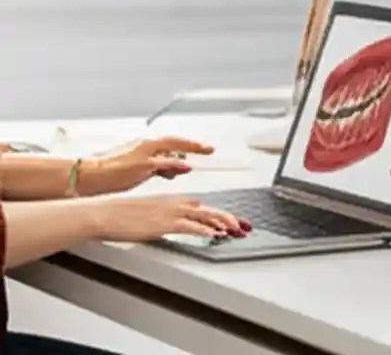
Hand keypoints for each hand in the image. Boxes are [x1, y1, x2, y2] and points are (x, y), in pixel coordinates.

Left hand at [80, 137, 214, 195]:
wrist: (88, 177)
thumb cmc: (113, 172)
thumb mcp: (146, 168)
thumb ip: (168, 165)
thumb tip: (185, 164)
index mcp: (150, 144)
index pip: (179, 142)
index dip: (196, 146)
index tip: (210, 149)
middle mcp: (145, 145)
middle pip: (172, 146)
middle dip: (187, 151)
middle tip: (201, 155)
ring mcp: (138, 153)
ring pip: (163, 154)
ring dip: (175, 161)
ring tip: (182, 170)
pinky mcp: (132, 162)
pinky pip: (155, 161)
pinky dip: (163, 166)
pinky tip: (164, 174)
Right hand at [89, 194, 251, 241]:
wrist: (103, 214)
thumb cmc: (117, 215)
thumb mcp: (143, 215)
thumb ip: (158, 220)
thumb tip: (163, 227)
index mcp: (169, 200)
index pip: (199, 207)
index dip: (216, 215)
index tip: (229, 221)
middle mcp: (173, 203)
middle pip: (207, 209)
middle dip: (227, 218)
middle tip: (243, 226)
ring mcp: (170, 212)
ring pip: (205, 215)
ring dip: (223, 222)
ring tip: (238, 229)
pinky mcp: (164, 223)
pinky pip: (191, 226)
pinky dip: (206, 229)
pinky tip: (217, 233)